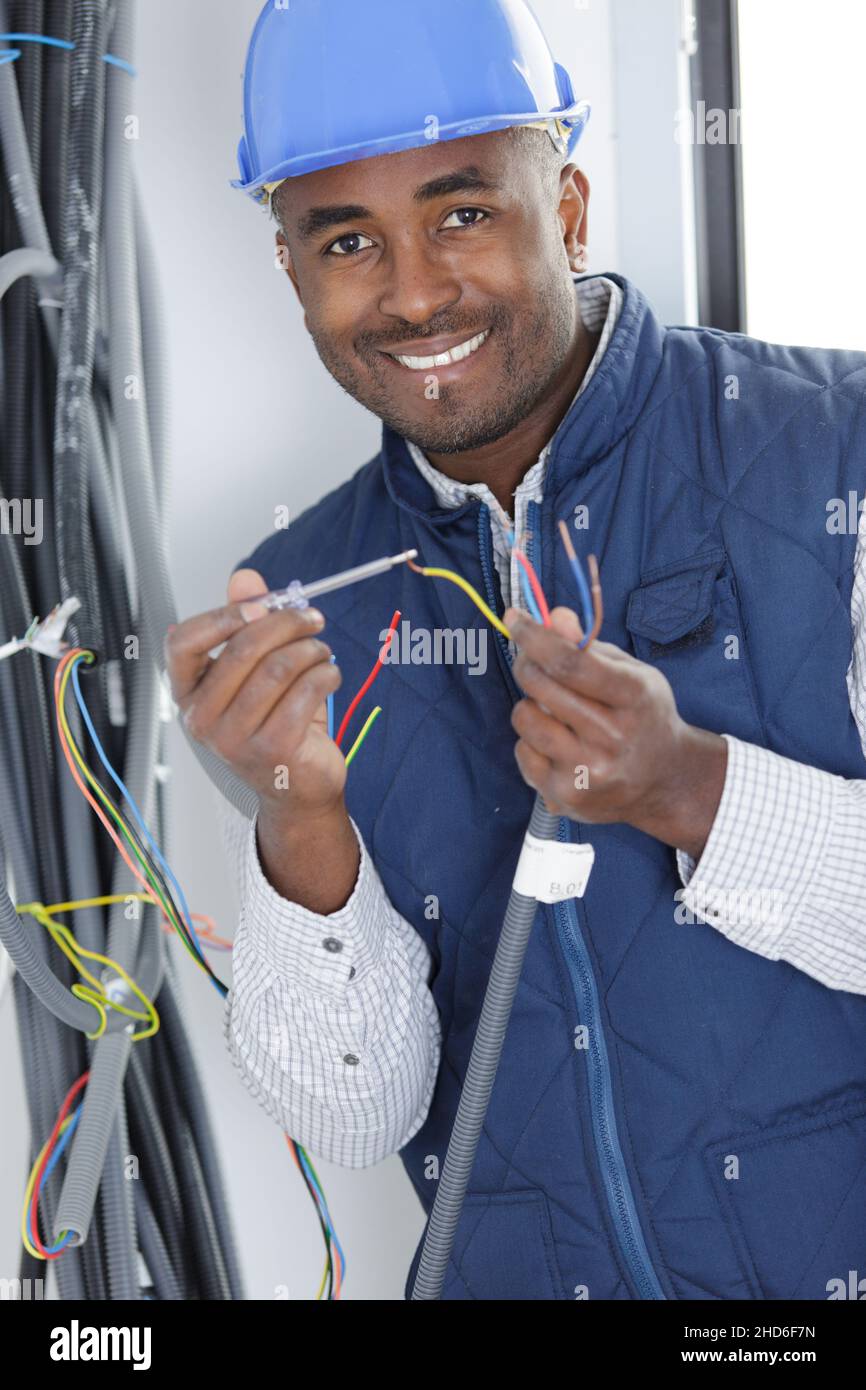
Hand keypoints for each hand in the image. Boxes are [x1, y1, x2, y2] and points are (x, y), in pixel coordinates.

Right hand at [164, 569, 345, 824]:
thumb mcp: (254, 672)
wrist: (296, 788)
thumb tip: (246, 579)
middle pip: (243, 648)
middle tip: (312, 619)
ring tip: (322, 651)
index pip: (183, 642)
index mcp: (188, 693)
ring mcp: (234, 739)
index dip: (222, 615)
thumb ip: (246, 622)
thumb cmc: (272, 725)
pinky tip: (330, 674)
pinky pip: (305, 692)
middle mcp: (202, 718)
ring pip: (279, 668)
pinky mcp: (273, 750)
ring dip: (311, 650)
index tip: (260, 605)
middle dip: (287, 623)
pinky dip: (326, 674)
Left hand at [505, 605, 727, 860]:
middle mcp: (612, 737)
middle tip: (533, 661)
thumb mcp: (630, 673)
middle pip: (541, 685)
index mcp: (634, 697)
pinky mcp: (565, 795)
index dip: (535, 637)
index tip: (516, 619)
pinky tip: (558, 744)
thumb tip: (553, 618)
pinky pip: (522, 750)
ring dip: (530, 705)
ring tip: (555, 712)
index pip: (571, 662)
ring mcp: (587, 771)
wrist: (664, 781)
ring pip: (524, 717)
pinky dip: (532, 740)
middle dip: (527, 663)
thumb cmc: (642, 716)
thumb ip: (589, 645)